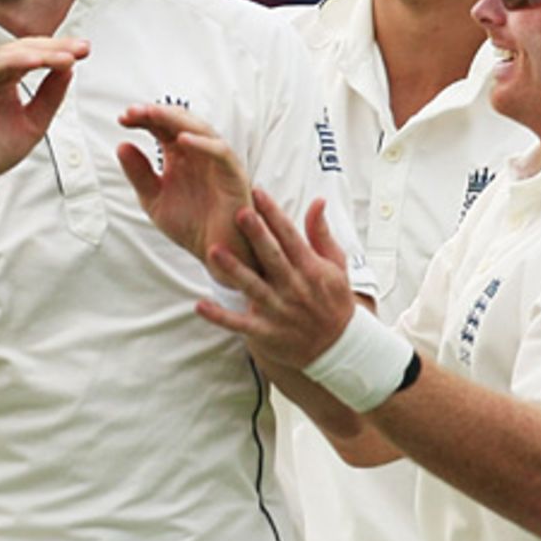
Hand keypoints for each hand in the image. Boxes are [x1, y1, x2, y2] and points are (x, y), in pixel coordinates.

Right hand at [0, 36, 88, 194]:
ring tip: (66, 56)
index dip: (60, 52)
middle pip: (26, 49)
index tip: (84, 52)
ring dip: (41, 52)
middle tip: (82, 48)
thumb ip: (50, 97)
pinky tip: (37, 61)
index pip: (35, 56)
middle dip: (56, 47)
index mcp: (5, 78)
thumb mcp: (33, 122)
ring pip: (12, 53)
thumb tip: (69, 70)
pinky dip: (15, 61)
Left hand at [118, 103, 252, 266]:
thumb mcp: (154, 199)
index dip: (143, 119)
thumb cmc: (191, 225)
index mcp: (180, 155)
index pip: (161, 126)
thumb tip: (121, 145)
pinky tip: (181, 140)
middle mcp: (199, 153)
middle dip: (156, 113)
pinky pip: (220, 152)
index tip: (122, 120)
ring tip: (153, 115)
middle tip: (134, 112)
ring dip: (176, 120)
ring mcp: (217, 161)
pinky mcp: (233, 174)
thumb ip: (139, 174)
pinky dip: (202, 143)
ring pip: (200, 128)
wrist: (216, 252)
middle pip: (179, 121)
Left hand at [196, 187, 355, 369]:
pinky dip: (220, 316)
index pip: (290, 236)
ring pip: (253, 287)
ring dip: (233, 270)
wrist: (339, 348)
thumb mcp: (336, 266)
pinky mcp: (266, 332)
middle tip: (240, 212)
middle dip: (257, 235)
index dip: (274, 213)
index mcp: (310, 268)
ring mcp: (279, 311)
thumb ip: (321, 233)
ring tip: (214, 252)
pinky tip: (200, 305)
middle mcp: (294, 287)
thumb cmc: (334, 301)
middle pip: (272, 257)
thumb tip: (317, 201)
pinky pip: (239, 324)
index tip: (257, 192)